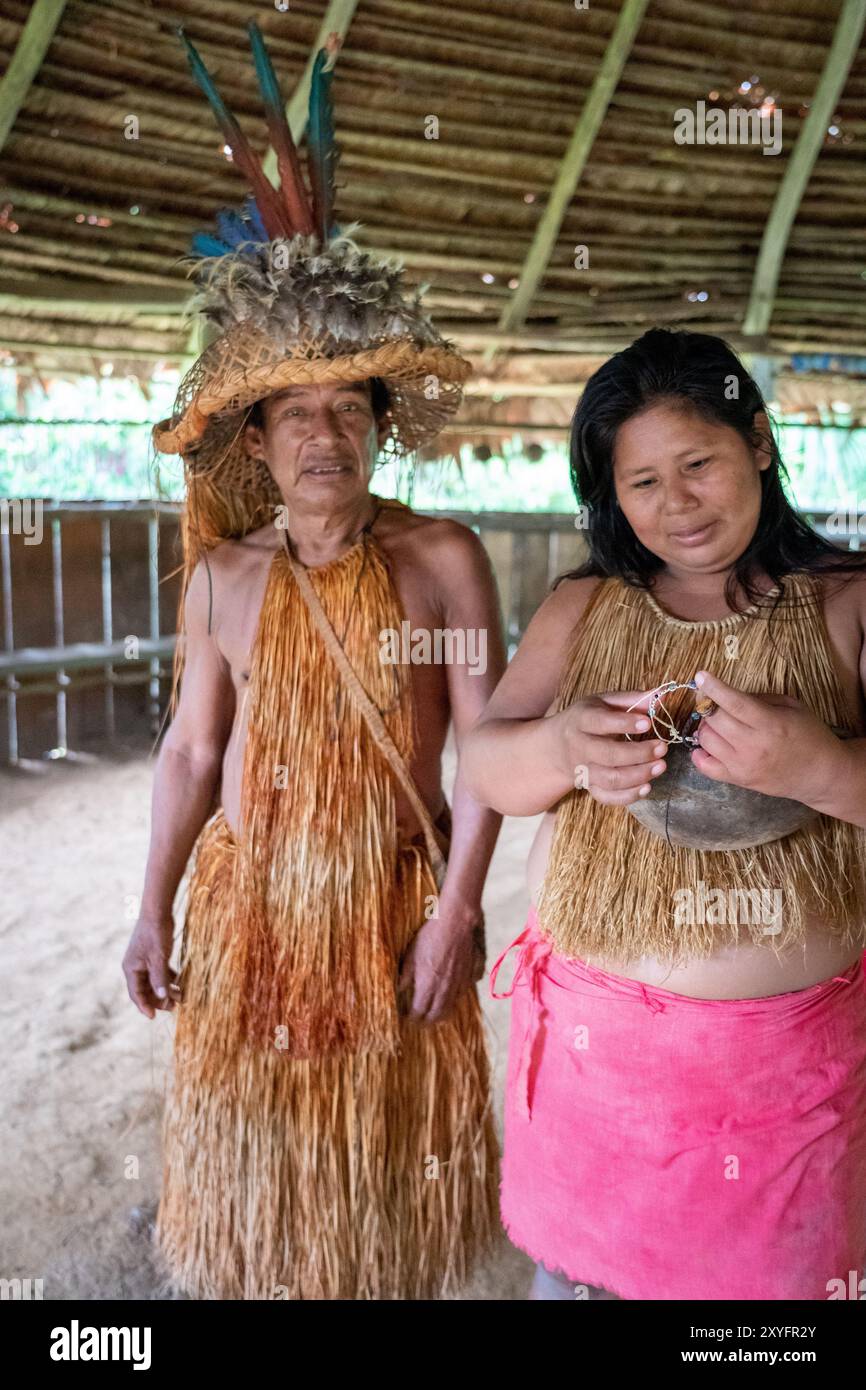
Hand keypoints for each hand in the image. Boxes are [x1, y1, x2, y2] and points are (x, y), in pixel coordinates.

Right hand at [122, 914, 179, 1018]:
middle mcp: (135, 966)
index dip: (144, 1006)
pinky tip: (181, 983)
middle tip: (174, 1007)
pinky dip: (169, 979)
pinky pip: (160, 972)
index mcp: (131, 968)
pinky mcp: (153, 955)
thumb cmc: (156, 933)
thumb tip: (161, 997)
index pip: (135, 994)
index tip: (153, 1017)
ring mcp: (144, 961)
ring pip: (154, 982)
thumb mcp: (158, 957)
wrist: (158, 911)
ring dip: (166, 990)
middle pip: (145, 990)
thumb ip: (159, 978)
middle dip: (159, 1000)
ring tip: (181, 997)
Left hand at [397, 903, 484, 1024]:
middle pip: (438, 1014)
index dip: (412, 1018)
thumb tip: (398, 990)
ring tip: (435, 1014)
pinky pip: (463, 993)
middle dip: (428, 1021)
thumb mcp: (410, 955)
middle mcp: (445, 989)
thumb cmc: (429, 937)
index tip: (407, 1018)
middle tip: (421, 1022)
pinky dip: (456, 998)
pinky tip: (452, 995)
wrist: (455, 922)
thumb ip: (405, 976)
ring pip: (452, 1006)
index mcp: (428, 986)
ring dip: (442, 1013)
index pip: (419, 1012)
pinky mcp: (470, 974)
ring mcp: (460, 982)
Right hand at [552, 690, 669, 805]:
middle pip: (608, 755)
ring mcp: (584, 770)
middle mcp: (580, 747)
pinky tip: (647, 786)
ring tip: (660, 765)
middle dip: (639, 753)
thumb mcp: (603, 702)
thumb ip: (631, 699)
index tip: (648, 723)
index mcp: (582, 720)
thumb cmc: (588, 719)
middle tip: (662, 748)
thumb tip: (660, 695)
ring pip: (610, 779)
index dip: (624, 724)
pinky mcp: (589, 787)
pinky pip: (607, 797)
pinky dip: (628, 796)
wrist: (558, 746)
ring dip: (639, 775)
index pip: (600, 722)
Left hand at [689, 670, 846, 803]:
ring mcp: (744, 766)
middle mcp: (754, 746)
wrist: (821, 774)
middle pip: (715, 720)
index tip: (701, 676)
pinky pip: (705, 767)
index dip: (714, 688)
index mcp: (771, 723)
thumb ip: (761, 698)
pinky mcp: (738, 780)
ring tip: (716, 723)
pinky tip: (708, 745)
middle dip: (706, 704)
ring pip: (706, 740)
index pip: (734, 703)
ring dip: (705, 727)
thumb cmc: (810, 736)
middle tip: (709, 699)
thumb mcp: (793, 707)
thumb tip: (729, 694)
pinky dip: (700, 753)